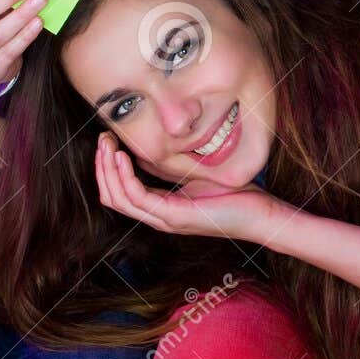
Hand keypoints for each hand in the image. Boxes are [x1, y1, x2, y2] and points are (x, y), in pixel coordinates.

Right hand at [94, 132, 283, 241]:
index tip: (106, 139)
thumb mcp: (194, 175)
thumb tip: (149, 149)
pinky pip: (139, 198)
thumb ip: (171, 169)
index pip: (119, 193)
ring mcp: (165, 220)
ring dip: (107, 170)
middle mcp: (158, 217)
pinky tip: (122, 157)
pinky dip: (125, 177)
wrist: (259, 214)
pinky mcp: (176, 217)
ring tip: (106, 144)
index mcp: (161, 208)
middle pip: (112, 197)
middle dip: (101, 166)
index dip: (107, 168)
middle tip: (100, 138)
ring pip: (119, 199)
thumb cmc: (234, 194)